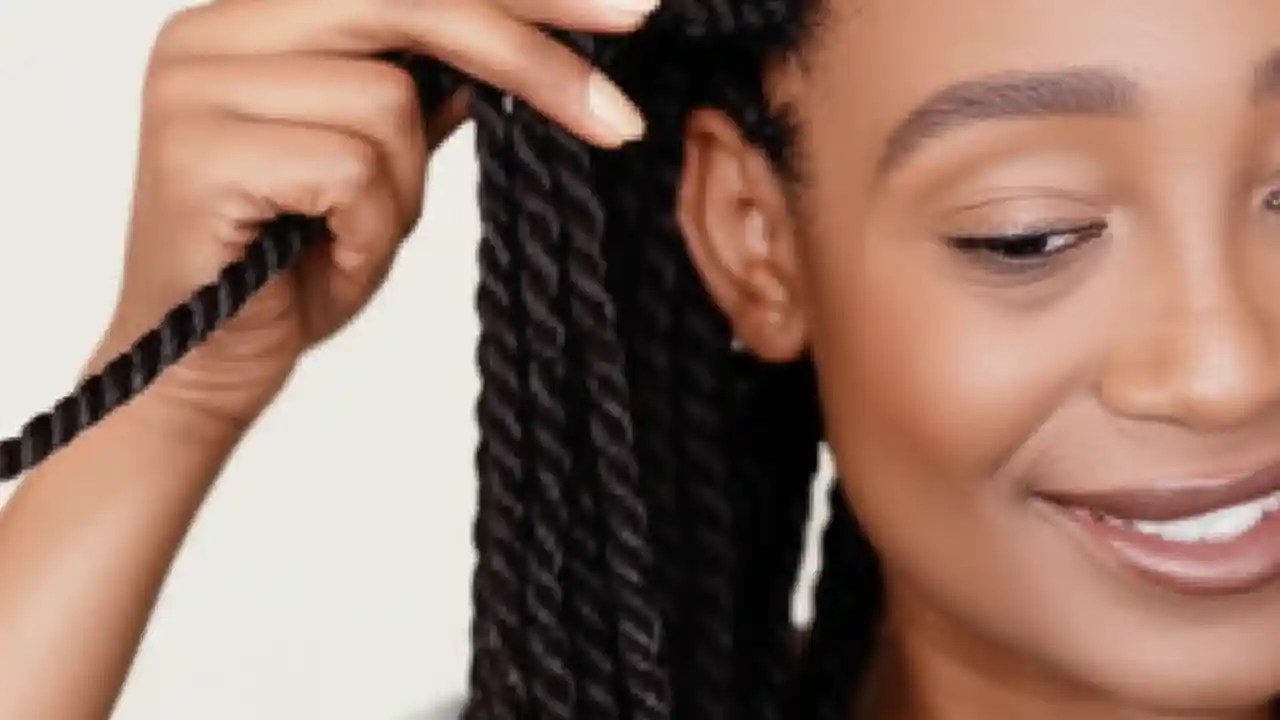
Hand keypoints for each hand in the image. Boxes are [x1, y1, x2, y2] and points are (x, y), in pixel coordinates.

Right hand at [93, 0, 653, 435]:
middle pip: (409, 1)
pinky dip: (368, 229)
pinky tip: (322, 258)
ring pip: (386, 101)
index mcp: (256, 17)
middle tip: (618, 119)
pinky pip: (351, 167)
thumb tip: (522, 39)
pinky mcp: (195, 150)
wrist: (201, 371)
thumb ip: (427, 91)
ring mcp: (194, 84)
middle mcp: (213, 30)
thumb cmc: (293, 267)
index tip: (626, 14)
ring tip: (352, 237)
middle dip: (531, 60)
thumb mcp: (383, 164)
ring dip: (402, 191)